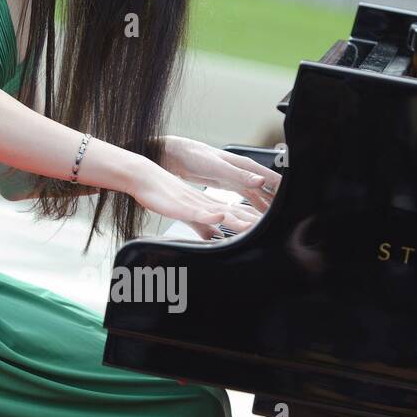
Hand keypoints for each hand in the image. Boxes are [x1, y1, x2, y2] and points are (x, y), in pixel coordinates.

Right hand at [126, 155, 264, 240]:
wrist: (145, 179)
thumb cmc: (165, 196)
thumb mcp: (188, 216)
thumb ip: (203, 228)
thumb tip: (215, 238)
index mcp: (210, 205)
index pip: (238, 213)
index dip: (254, 220)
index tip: (271, 227)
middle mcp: (207, 203)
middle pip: (235, 212)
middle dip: (253, 219)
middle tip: (272, 226)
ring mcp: (196, 204)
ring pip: (220, 211)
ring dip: (236, 218)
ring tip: (252, 225)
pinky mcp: (182, 205)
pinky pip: (197, 211)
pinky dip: (209, 214)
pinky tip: (218, 216)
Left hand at [161, 135, 280, 216]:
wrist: (175, 155)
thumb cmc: (195, 155)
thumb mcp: (218, 167)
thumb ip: (240, 175)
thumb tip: (261, 180)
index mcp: (244, 166)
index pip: (271, 178)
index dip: (283, 189)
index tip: (295, 199)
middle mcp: (243, 172)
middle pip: (267, 188)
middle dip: (277, 200)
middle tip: (287, 214)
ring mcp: (236, 179)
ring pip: (258, 194)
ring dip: (266, 205)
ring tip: (275, 218)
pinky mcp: (227, 185)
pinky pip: (246, 197)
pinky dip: (253, 205)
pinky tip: (257, 214)